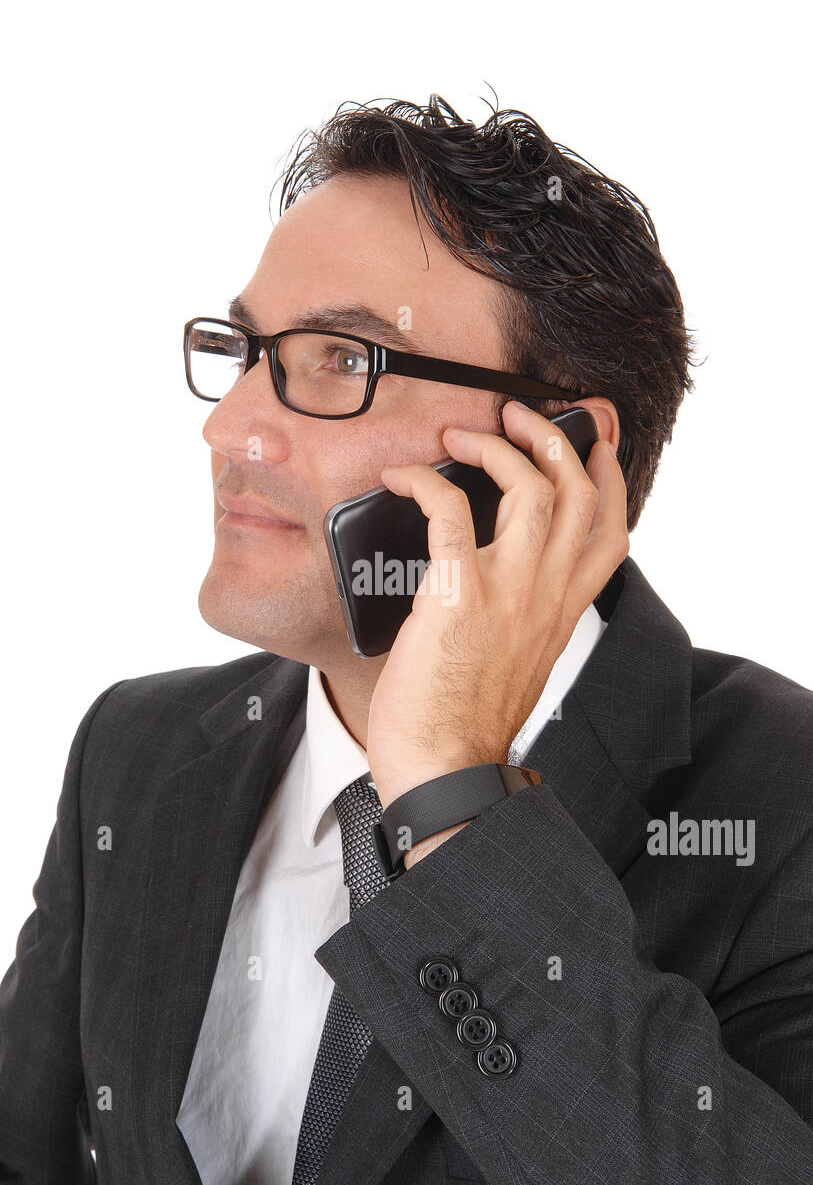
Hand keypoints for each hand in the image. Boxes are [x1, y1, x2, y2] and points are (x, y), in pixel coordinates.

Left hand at [365, 402, 628, 817]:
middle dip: (552, 437)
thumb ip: (521, 620)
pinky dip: (425, 481)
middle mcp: (547, 595)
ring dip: (496, 447)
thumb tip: (490, 587)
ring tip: (461, 434)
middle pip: (577, 491)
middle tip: (518, 416)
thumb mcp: (517, 665)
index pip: (611, 532)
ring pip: (530, 487)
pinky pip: (450, 510)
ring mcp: (508, 591)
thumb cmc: (465, 724)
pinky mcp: (458, 594)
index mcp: (563, 613)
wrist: (444, 769)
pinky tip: (403, 476)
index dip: (609, 478)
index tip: (595, 444)